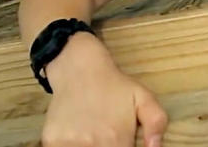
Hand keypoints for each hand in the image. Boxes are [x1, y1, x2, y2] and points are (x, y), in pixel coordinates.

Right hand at [41, 35, 167, 145]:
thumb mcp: (144, 98)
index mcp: (117, 141)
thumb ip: (155, 124)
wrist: (80, 68)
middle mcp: (92, 145)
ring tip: (92, 135)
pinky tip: (77, 136)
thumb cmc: (114, 86)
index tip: (119, 142)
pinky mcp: (51, 140)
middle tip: (105, 136)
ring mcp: (68, 144)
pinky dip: (69, 145)